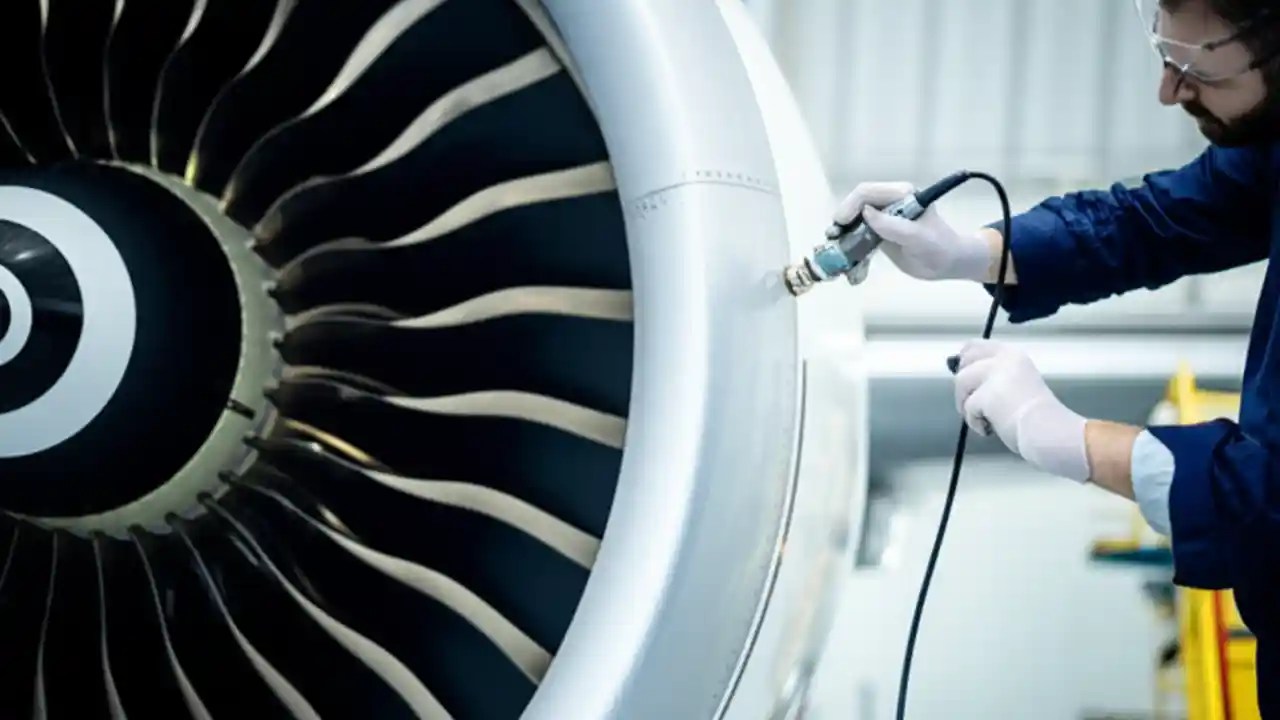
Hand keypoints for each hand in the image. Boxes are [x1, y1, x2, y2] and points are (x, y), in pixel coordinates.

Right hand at [831, 181, 992, 281]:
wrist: (948, 263)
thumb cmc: (940, 247)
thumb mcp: (918, 237)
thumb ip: (893, 225)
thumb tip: (866, 213)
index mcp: (902, 195)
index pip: (868, 192)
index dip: (851, 205)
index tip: (841, 223)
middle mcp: (890, 202)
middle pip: (857, 204)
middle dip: (843, 220)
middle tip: (833, 238)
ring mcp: (884, 218)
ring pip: (855, 220)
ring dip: (844, 235)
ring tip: (837, 252)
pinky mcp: (880, 233)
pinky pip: (860, 236)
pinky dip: (852, 249)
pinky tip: (851, 264)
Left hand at [952, 340, 1090, 481]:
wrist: (1048, 429)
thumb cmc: (1038, 414)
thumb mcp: (1020, 383)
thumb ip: (998, 377)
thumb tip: (972, 384)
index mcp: (1013, 355)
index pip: (977, 346)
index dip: (965, 358)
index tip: (961, 370)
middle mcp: (1002, 359)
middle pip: (965, 362)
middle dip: (962, 383)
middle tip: (969, 403)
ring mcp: (993, 375)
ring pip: (961, 382)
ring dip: (966, 403)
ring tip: (981, 419)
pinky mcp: (985, 394)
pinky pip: (968, 407)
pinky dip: (974, 421)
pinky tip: (988, 429)